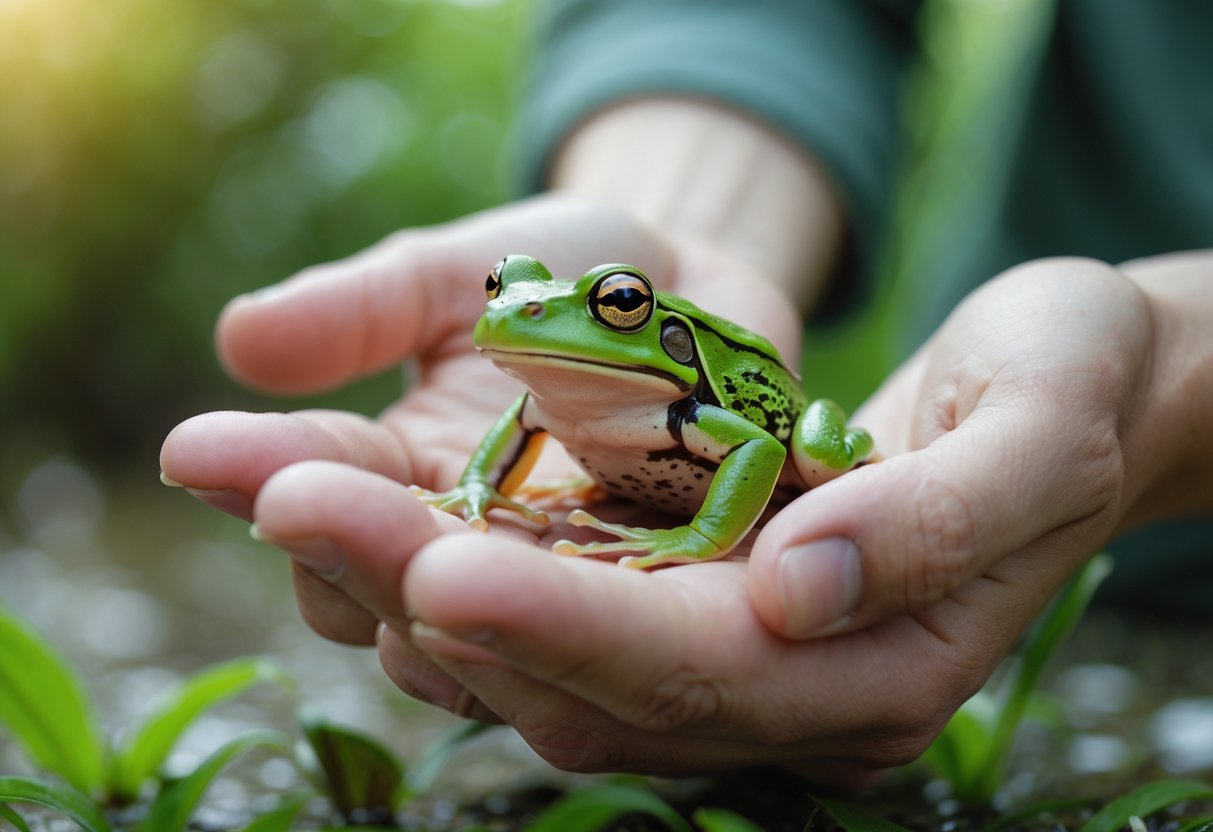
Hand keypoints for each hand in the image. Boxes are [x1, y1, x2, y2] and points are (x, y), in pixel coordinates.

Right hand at [159, 192, 803, 640]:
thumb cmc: (565, 275)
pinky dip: (569, 634)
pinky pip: (597, 638)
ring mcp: (547, 580)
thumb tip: (239, 338)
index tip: (199, 449)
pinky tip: (564, 614)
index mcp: (400, 467)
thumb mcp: (457, 272)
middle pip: (378, 584)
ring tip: (428, 582)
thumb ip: (364, 308)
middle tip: (302, 511)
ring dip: (441, 619)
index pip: (316, 486)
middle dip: (345, 548)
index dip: (263, 469)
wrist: (694, 292)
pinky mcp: (643, 594)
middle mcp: (461, 542)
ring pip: (471, 641)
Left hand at [364, 257, 1194, 782]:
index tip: (438, 566)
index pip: (695, 667)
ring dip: (398, 579)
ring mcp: (722, 661)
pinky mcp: (680, 611)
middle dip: (423, 592)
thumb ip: (935, 518)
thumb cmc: (1061, 385)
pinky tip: (359, 508)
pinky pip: (540, 610)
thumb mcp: (1040, 421)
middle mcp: (781, 691)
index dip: (566, 626)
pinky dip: (440, 562)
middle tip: (284, 497)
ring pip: (532, 657)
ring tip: (280, 489)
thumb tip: (793, 588)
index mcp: (876, 665)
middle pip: (578, 675)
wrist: (1054, 389)